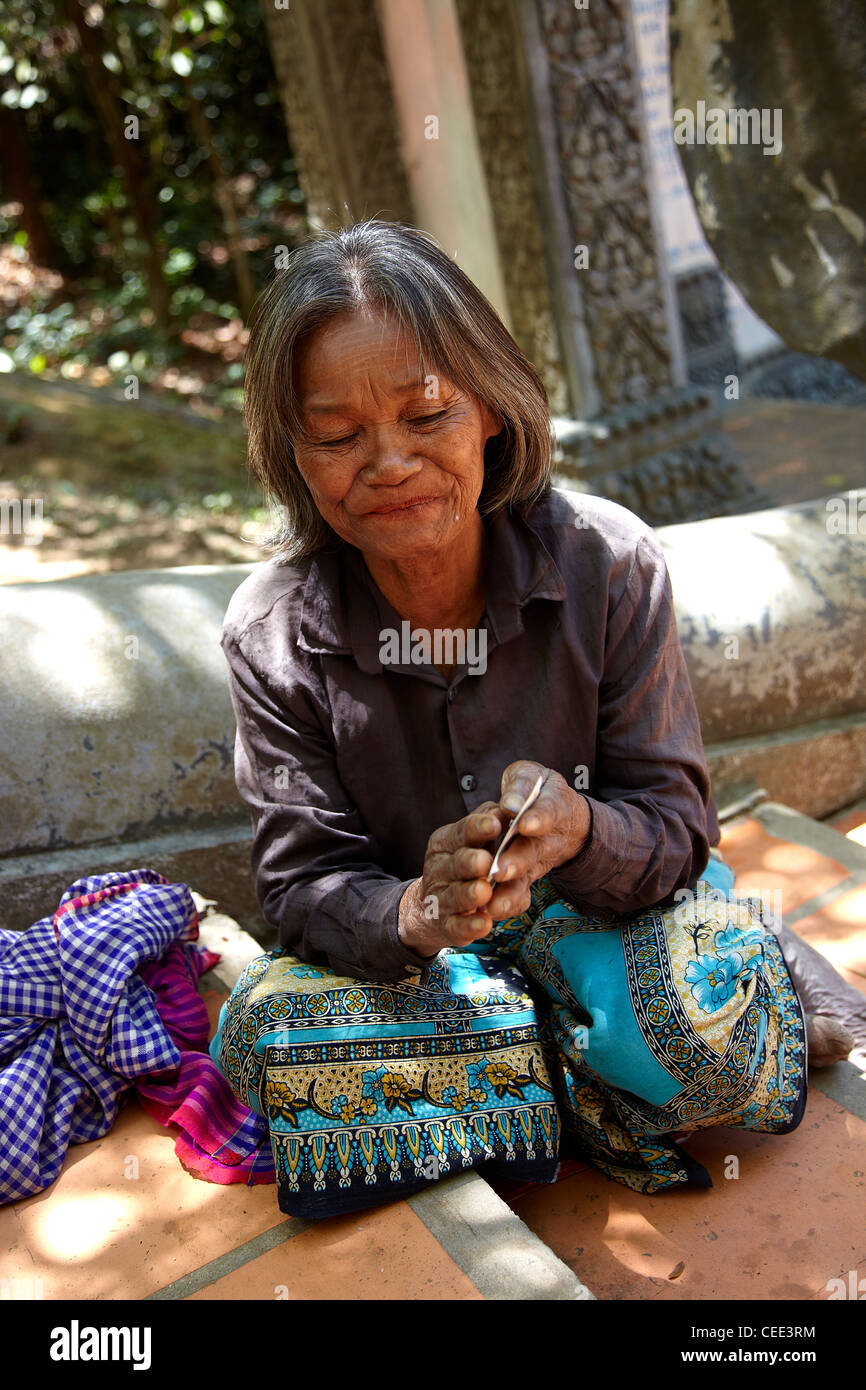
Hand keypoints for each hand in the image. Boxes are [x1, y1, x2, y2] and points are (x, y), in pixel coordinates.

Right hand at [398, 801, 507, 954]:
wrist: (432, 908)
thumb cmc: (463, 865)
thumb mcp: (472, 840)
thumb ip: (489, 823)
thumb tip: (506, 806)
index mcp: (446, 842)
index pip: (461, 832)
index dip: (477, 828)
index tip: (495, 824)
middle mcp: (440, 868)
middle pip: (456, 864)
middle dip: (469, 862)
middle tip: (486, 861)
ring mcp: (442, 898)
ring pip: (455, 896)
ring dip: (469, 894)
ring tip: (484, 892)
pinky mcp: (448, 926)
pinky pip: (458, 927)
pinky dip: (470, 926)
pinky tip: (484, 924)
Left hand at [485, 760, 589, 916]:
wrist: (559, 818)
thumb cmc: (536, 790)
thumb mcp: (530, 777)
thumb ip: (520, 787)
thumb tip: (510, 805)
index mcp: (552, 806)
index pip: (548, 811)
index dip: (538, 819)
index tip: (525, 824)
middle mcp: (546, 839)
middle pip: (533, 851)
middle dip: (516, 861)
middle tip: (500, 870)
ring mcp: (535, 862)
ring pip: (524, 879)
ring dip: (509, 892)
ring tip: (492, 902)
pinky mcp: (523, 879)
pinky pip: (517, 895)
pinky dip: (504, 906)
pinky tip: (487, 913)